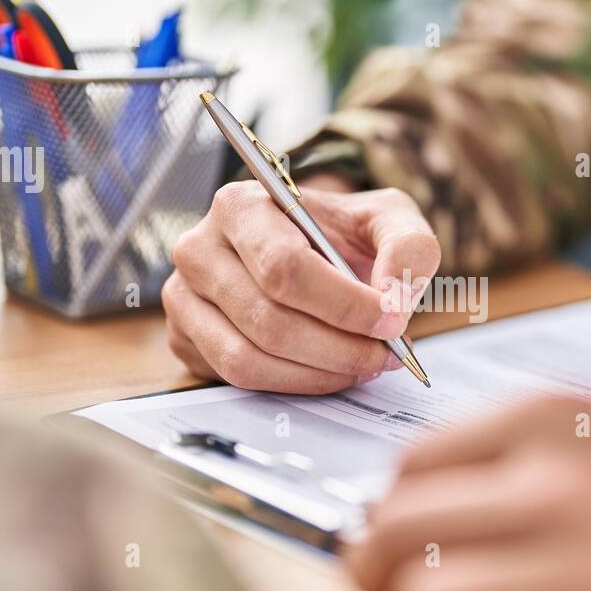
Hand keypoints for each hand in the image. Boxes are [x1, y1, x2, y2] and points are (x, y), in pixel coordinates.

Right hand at [164, 175, 439, 392]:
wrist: (311, 250)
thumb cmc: (343, 234)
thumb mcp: (389, 219)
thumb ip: (407, 248)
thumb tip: (395, 300)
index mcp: (241, 206)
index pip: (285, 268)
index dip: (343, 305)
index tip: (392, 321)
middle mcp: (199, 249)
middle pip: (267, 319)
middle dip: (338, 347)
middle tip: (386, 354)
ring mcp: (183, 297)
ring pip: (247, 358)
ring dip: (318, 373)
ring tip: (363, 364)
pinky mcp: (184, 338)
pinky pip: (235, 379)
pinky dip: (293, 384)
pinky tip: (328, 370)